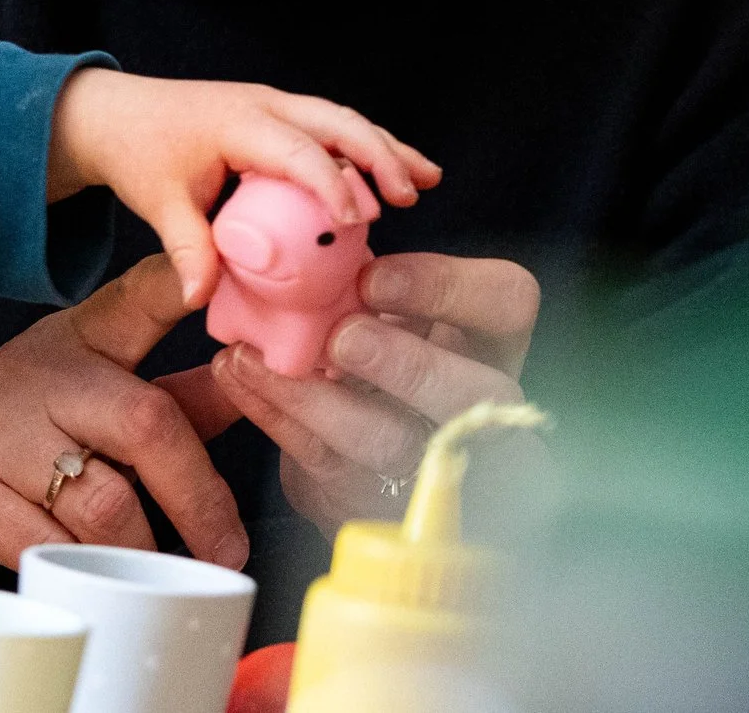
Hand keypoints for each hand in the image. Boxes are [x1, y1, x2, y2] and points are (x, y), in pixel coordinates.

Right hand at [0, 255, 247, 582]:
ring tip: (162, 576)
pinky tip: (96, 587)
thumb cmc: (10, 444)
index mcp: (75, 342)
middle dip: (199, 496)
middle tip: (228, 549)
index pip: (136, 299)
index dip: (178, 285)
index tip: (217, 281)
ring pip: (104, 502)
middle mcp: (36, 375)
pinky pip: (49, 549)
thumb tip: (253, 381)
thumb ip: (170, 396)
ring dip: (146, 552)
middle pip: (144, 422)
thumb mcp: (85, 402)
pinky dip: (83, 578)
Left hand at [51, 70, 441, 304]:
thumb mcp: (158, 201)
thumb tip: (199, 298)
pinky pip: (330, 127)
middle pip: (336, 121)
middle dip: (379, 155)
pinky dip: (366, 147)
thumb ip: (185, 247)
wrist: (118, 112)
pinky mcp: (279, 115)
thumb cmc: (139, 152)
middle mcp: (264, 104)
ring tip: (427, 179)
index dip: (329, 183)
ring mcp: (275, 105)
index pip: (295, 151)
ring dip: (384, 147)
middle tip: (413, 194)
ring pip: (342, 120)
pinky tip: (395, 173)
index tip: (357, 220)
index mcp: (237, 123)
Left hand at [158, 252, 538, 533]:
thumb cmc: (374, 354)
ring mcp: (435, 468)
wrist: (357, 453)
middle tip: (340, 338)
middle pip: (473, 394)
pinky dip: (277, 417)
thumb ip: (371, 287)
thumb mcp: (393, 314)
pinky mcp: (374, 502)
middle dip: (406, 365)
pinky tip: (239, 378)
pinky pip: (327, 466)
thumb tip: (312, 245)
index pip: (508, 302)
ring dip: (315, 398)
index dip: (445, 288)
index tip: (372, 276)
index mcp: (492, 342)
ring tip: (253, 356)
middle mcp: (483, 409)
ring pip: (391, 443)